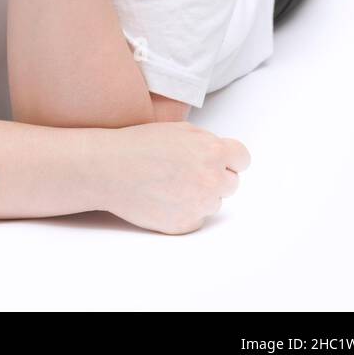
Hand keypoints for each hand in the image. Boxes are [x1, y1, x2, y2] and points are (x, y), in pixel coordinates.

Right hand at [94, 122, 250, 233]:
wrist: (110, 169)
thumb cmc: (140, 144)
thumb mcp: (179, 129)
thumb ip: (207, 142)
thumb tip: (222, 154)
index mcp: (212, 151)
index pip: (243, 159)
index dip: (230, 158)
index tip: (220, 160)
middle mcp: (211, 180)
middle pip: (232, 183)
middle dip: (216, 176)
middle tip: (189, 171)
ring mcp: (199, 205)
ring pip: (214, 202)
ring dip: (201, 195)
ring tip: (172, 183)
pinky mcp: (185, 225)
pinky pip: (197, 218)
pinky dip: (186, 210)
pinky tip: (165, 197)